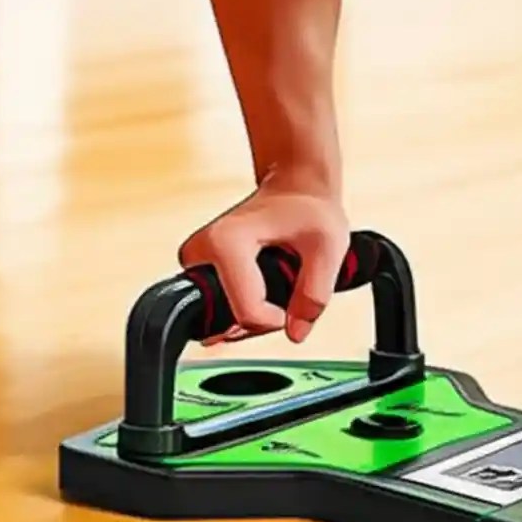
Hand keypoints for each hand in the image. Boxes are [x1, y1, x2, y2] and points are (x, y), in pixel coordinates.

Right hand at [178, 170, 349, 345]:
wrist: (293, 188)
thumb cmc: (308, 208)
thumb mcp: (328, 247)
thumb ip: (315, 293)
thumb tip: (295, 333)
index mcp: (225, 242)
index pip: (248, 314)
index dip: (280, 318)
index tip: (296, 297)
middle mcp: (199, 252)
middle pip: (232, 321)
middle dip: (267, 318)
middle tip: (289, 284)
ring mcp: (193, 262)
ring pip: (224, 319)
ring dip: (258, 313)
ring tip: (278, 278)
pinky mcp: (196, 270)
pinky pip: (220, 309)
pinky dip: (246, 306)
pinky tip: (264, 284)